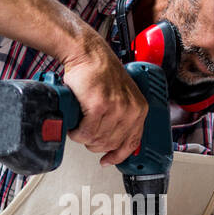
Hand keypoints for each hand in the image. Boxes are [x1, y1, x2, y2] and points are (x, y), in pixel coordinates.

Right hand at [62, 37, 148, 166]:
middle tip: (85, 135)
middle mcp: (130, 109)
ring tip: (78, 127)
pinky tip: (74, 126)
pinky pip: (86, 132)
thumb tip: (114, 141)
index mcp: (139, 108)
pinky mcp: (99, 106)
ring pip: (97, 140)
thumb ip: (123, 117)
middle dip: (94, 144)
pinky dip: (77, 132)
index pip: (132, 142)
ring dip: (84, 138)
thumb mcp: (121, 96)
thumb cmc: (100, 71)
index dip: (118, 155)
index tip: (108, 160)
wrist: (87, 54)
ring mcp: (116, 108)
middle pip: (111, 144)